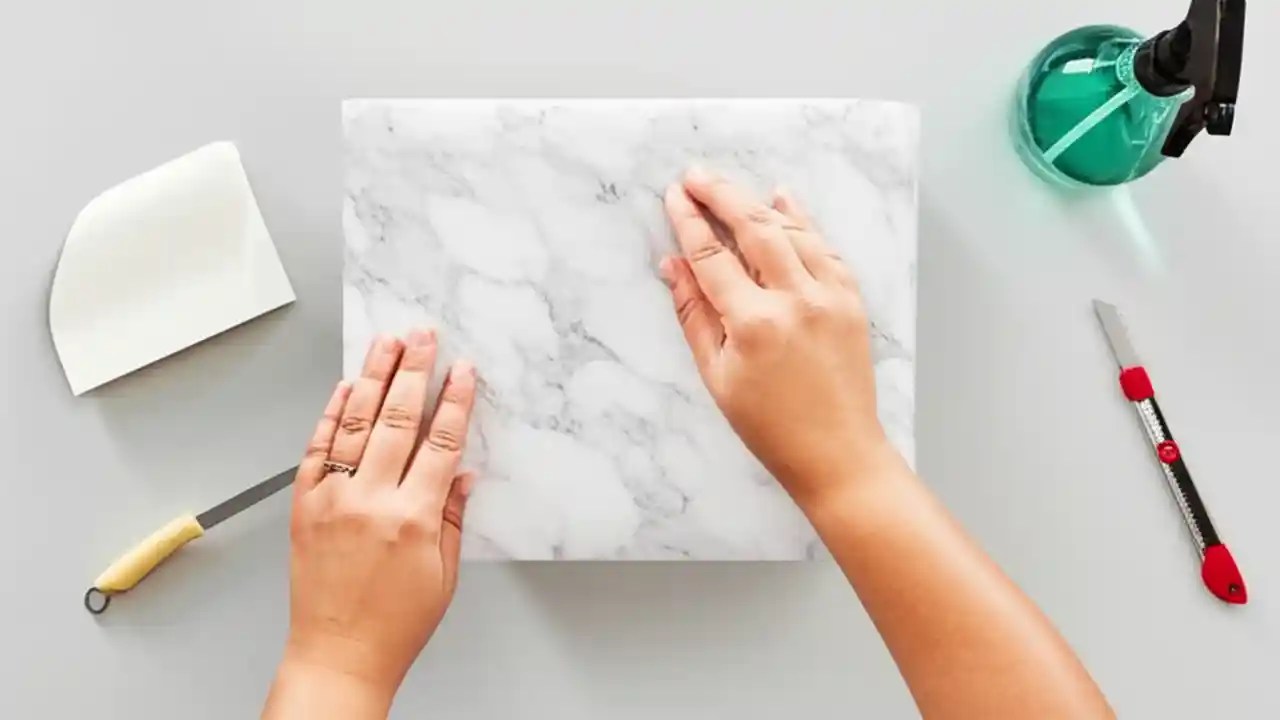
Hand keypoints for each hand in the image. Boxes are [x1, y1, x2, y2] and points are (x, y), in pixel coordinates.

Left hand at [266, 330, 477, 716]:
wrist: (338, 654)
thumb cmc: (394, 624)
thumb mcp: (444, 574)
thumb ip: (453, 516)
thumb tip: (461, 471)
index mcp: (413, 519)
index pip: (441, 443)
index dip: (455, 401)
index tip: (463, 371)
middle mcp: (370, 501)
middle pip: (398, 419)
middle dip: (415, 370)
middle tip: (424, 336)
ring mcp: (332, 500)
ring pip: (356, 422)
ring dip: (375, 377)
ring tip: (387, 343)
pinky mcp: (304, 506)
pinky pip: (318, 448)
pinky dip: (332, 413)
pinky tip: (347, 387)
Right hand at [660, 167, 894, 510]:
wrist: (838, 453)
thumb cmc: (769, 427)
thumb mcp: (716, 376)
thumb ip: (694, 314)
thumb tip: (672, 266)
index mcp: (754, 324)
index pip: (712, 255)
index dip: (689, 222)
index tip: (674, 197)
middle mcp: (796, 300)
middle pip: (753, 227)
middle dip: (721, 195)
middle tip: (695, 174)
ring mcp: (830, 297)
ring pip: (791, 231)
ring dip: (758, 203)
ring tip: (729, 186)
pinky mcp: (852, 301)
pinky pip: (825, 247)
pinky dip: (804, 221)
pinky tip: (784, 201)